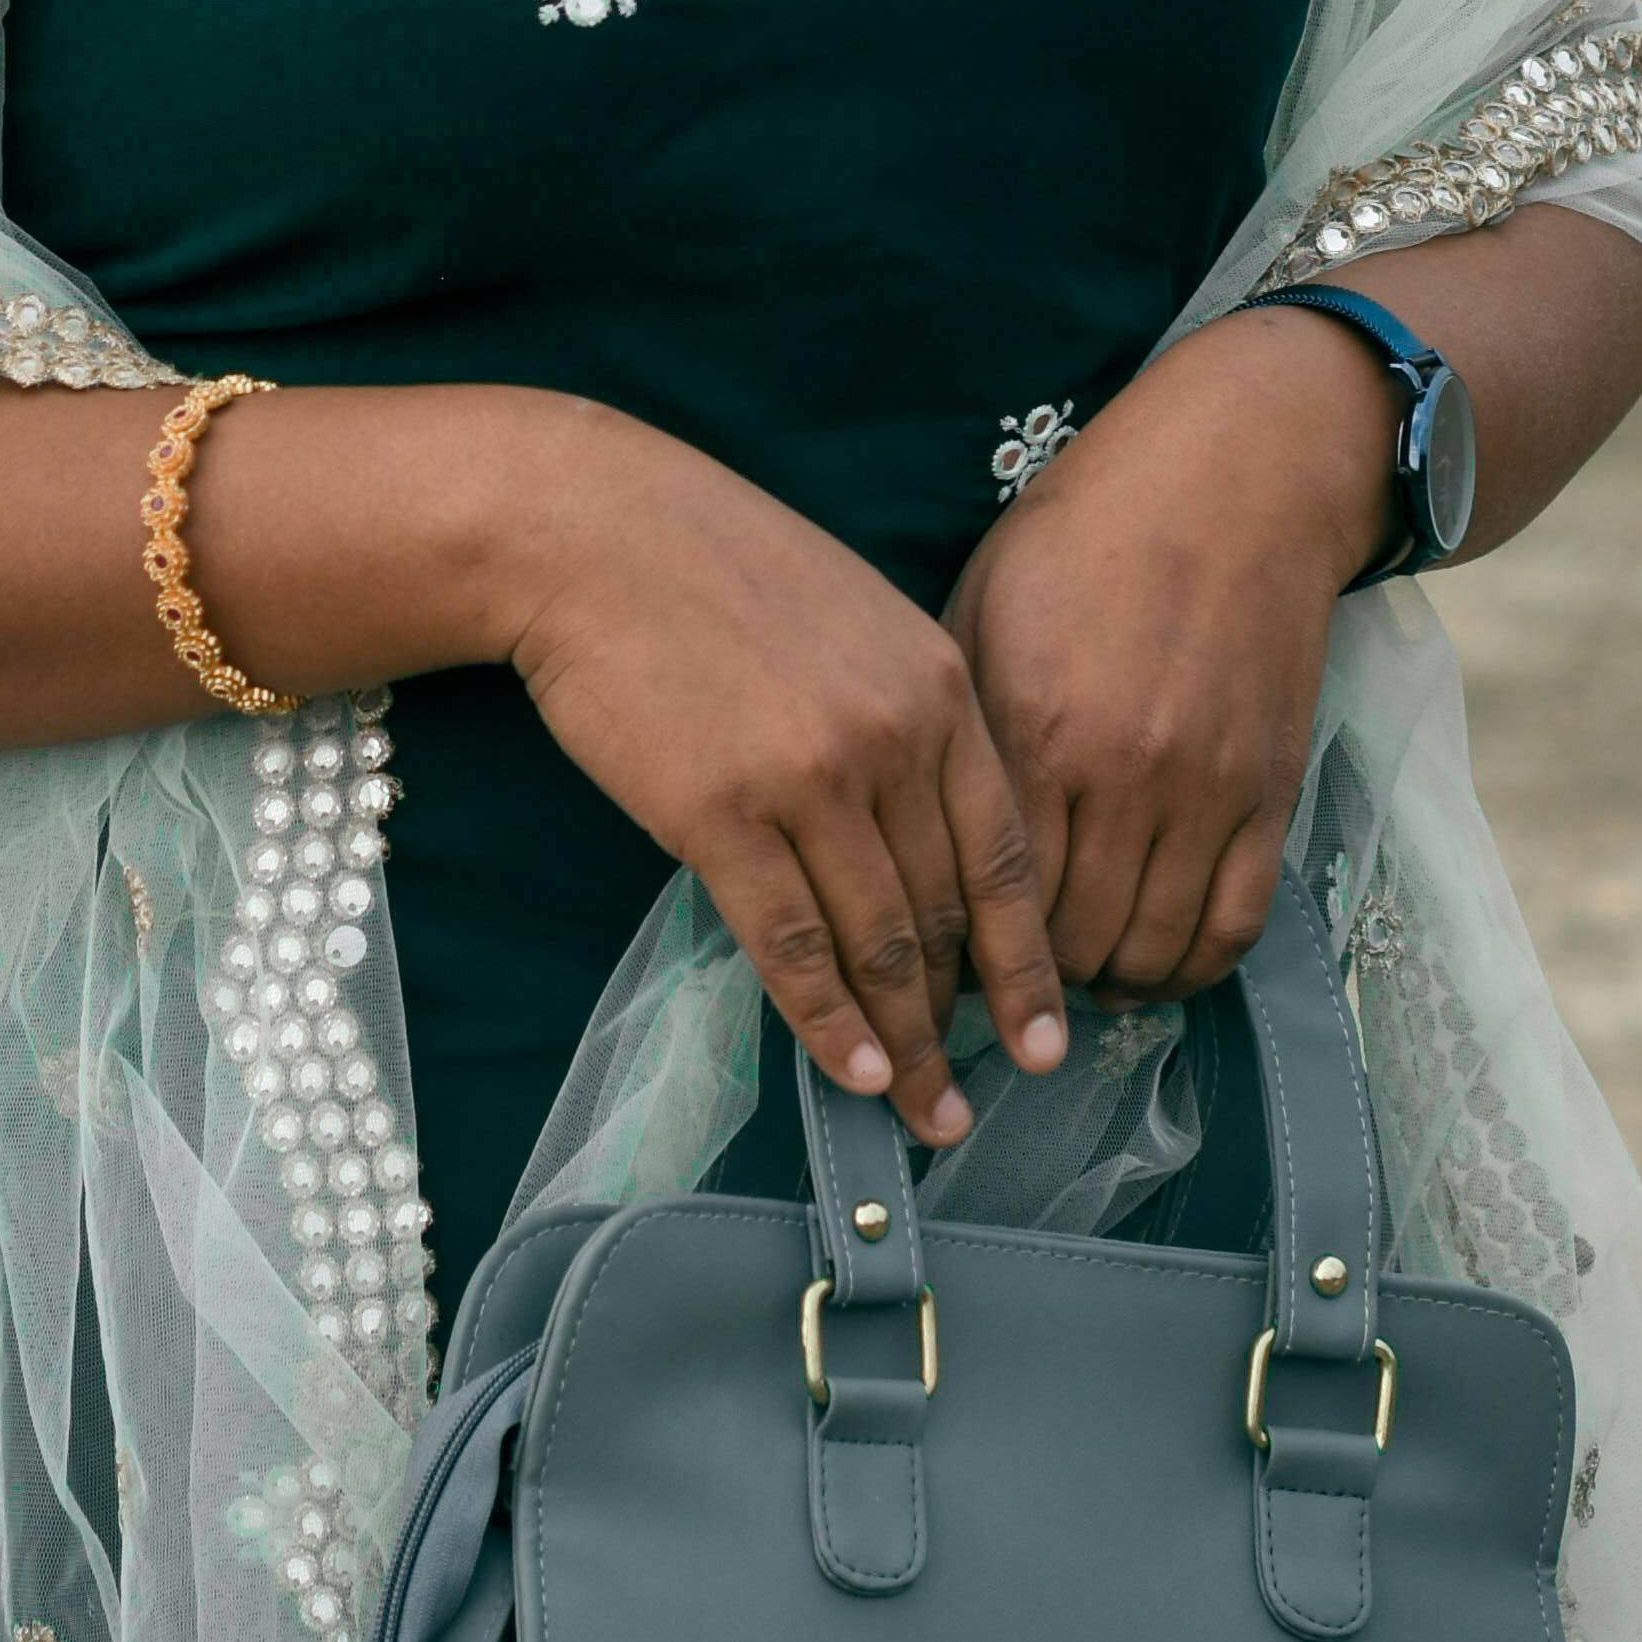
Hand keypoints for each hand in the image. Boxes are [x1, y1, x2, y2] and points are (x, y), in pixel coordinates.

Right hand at [487, 405, 1067, 1144]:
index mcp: (938, 688)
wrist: (594, 530)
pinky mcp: (719, 814)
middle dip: (967, 1021)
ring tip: (920, 1111)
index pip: (1005, 855)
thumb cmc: (720, 571)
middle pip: (947, 912)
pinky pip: (789, 943)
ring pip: (877, 941)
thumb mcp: (856, 621)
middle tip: (977, 1099)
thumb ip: (909, 721)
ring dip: (903, 1042)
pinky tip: (854, 1071)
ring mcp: (808, 778)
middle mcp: (892, 739)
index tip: (1047, 1037)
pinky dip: (828, 1020)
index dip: (1028, 962)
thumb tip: (928, 847)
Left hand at [941, 311, 1393, 998]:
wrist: (1233, 480)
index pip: (985, 896)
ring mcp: (1205, 790)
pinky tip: (1150, 968)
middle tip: (1000, 981)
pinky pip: (1232, 926)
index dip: (956, 950)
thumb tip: (914, 840)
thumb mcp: (982, 613)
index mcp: (1031, 728)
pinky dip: (1188, 970)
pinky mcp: (1270, 793)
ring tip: (1071, 978)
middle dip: (1026, 980)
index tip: (936, 963)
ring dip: (1104, 984)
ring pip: (1148, 949)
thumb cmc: (1084, 536)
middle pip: (1066, 941)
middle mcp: (1121, 774)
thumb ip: (956, 732)